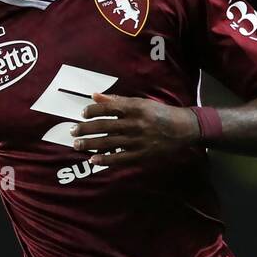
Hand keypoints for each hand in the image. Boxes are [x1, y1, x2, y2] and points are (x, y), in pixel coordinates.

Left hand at [70, 92, 199, 165]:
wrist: (183, 129)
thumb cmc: (160, 113)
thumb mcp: (140, 102)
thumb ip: (117, 100)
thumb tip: (94, 96)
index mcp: (135, 108)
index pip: (108, 108)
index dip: (93, 111)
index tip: (82, 113)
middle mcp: (135, 124)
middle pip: (105, 126)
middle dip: (86, 129)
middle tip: (73, 131)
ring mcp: (138, 140)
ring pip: (109, 142)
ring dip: (91, 144)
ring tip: (77, 145)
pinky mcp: (141, 154)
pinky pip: (120, 158)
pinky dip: (106, 159)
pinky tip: (94, 160)